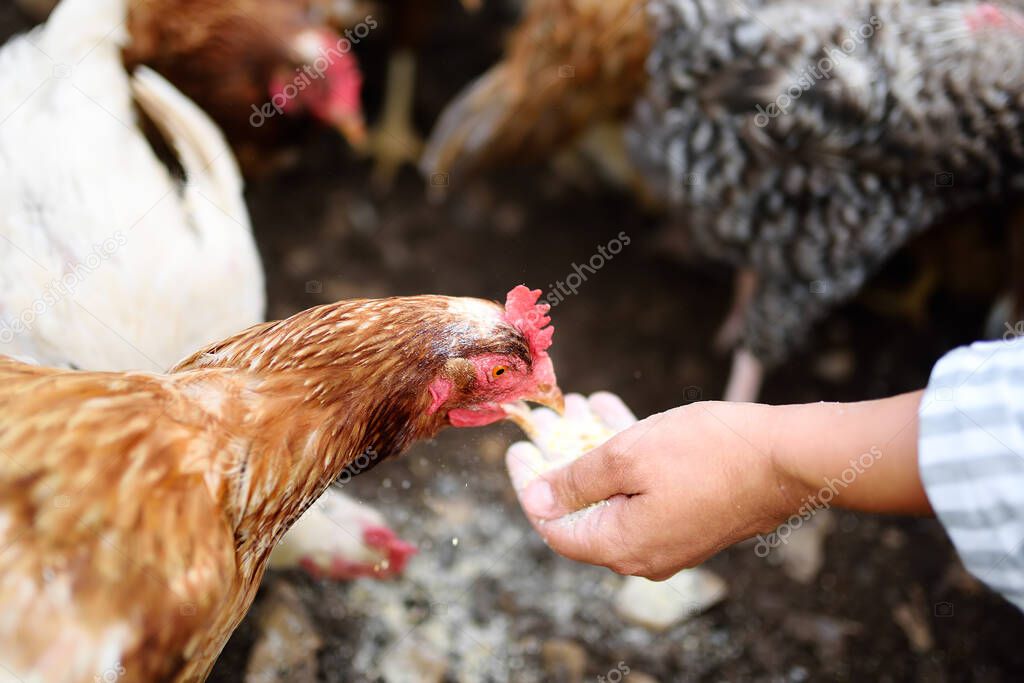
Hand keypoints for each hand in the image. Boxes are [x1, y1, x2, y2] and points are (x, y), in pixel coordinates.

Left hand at [506, 393, 796, 579]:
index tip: (518, 449)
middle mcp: (643, 553)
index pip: (553, 527)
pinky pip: (645, 489)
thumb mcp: (628, 457)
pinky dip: (629, 455)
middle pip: (584, 509)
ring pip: (616, 492)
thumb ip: (576, 482)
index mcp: (621, 546)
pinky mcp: (692, 518)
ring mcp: (671, 538)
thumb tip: (537, 501)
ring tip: (583, 405)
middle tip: (552, 419)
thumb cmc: (709, 453)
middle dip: (564, 459)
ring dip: (597, 449)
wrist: (789, 459)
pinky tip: (617, 412)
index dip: (528, 487)